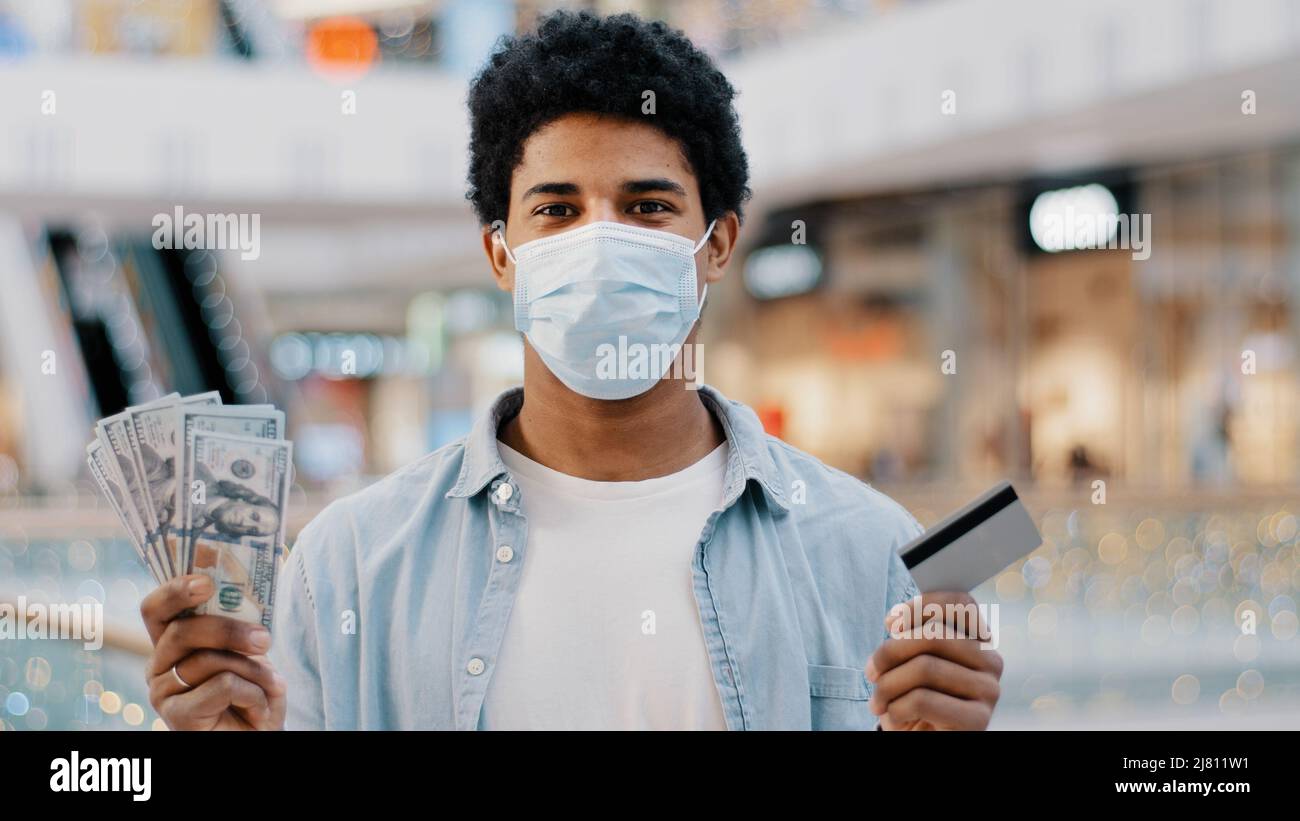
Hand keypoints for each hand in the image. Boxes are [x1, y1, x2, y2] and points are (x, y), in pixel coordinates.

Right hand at [140, 574, 285, 729]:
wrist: (258, 736)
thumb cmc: (253, 692)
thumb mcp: (248, 653)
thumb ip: (237, 627)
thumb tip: (244, 600)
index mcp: (172, 642)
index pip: (156, 609)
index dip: (175, 591)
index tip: (206, 582)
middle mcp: (158, 665)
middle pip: (183, 631)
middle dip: (229, 630)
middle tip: (264, 639)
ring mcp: (162, 692)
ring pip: (210, 660)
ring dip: (253, 671)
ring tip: (271, 686)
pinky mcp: (176, 716)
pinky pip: (222, 686)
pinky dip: (252, 694)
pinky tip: (257, 709)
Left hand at [865, 591, 1001, 729]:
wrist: (924, 740)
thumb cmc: (914, 700)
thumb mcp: (911, 662)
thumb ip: (912, 636)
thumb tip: (894, 620)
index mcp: (980, 641)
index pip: (961, 603)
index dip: (921, 605)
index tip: (889, 622)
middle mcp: (991, 662)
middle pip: (933, 635)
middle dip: (890, 652)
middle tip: (871, 672)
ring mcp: (988, 691)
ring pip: (925, 667)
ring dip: (888, 685)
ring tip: (879, 701)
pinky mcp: (978, 720)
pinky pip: (923, 700)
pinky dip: (896, 709)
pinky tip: (894, 717)